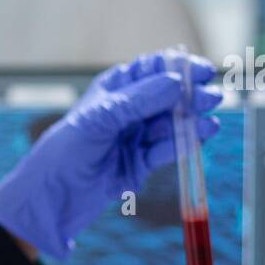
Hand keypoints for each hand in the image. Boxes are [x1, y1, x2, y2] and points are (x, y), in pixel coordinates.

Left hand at [0, 51, 221, 259]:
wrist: (52, 196)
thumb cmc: (65, 150)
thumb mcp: (100, 119)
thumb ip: (138, 101)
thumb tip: (176, 82)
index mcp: (114, 90)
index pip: (152, 70)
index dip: (178, 68)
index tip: (201, 70)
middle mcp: (128, 111)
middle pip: (168, 97)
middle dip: (190, 95)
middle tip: (212, 96)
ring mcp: (135, 137)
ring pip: (171, 124)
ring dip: (191, 119)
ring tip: (210, 117)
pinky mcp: (141, 164)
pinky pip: (167, 149)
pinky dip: (185, 142)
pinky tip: (201, 134)